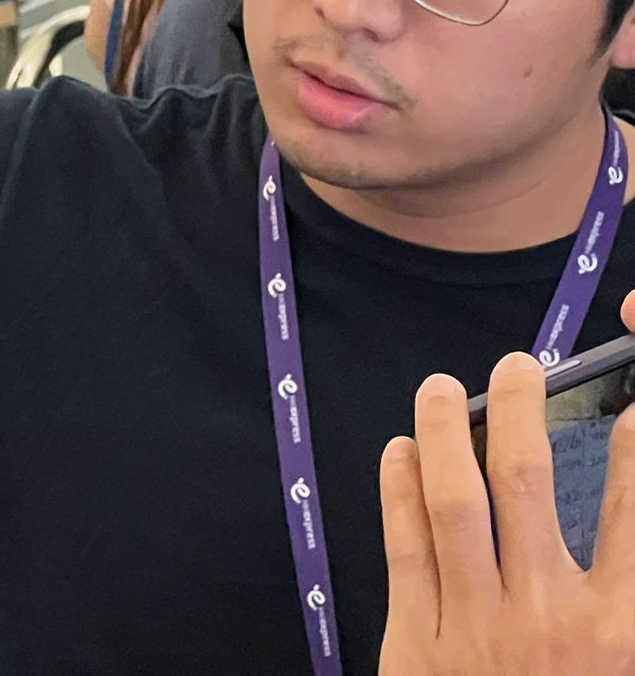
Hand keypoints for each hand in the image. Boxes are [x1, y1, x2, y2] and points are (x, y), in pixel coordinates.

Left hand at [378, 289, 634, 674]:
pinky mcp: (418, 645)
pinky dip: (398, 489)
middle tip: (518, 364)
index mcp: (622, 633)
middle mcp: (550, 620)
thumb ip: (625, 590)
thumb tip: (625, 507)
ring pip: (454, 501)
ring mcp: (477, 630)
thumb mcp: (620, 661)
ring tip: (444, 385)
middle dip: (522, 410)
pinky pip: (404, 547)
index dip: (634, 449)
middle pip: (529, 483)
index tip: (629, 405)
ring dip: (446, 431)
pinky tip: (401, 449)